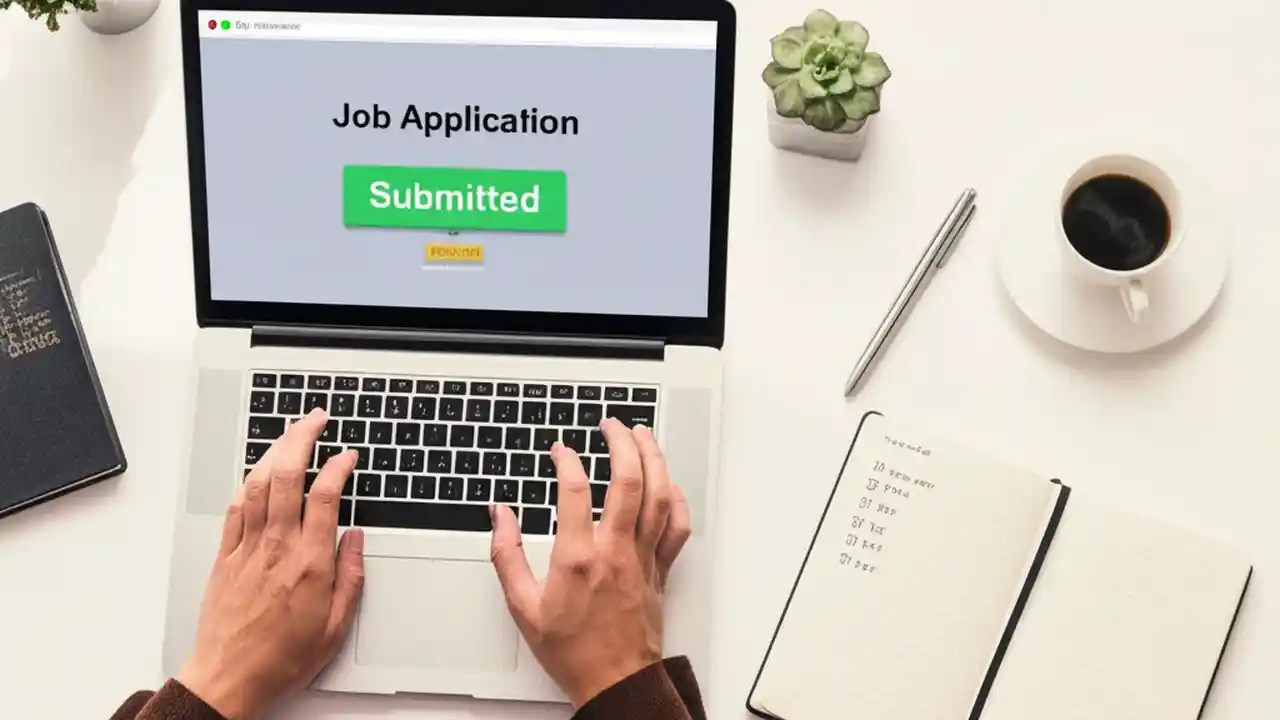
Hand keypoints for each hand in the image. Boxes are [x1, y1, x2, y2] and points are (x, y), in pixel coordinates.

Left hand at [178, 408, 364, 718]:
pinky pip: (235, 508)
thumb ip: (351, 577)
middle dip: (302, 438)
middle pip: (287, 475)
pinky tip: (257, 473)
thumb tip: (356, 539)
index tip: (348, 456)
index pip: (325, 497)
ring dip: (274, 451)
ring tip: (290, 434)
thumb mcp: (336, 627)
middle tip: (316, 420)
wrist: (229, 680)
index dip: (338, 467)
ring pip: (258, 484)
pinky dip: (248, 482)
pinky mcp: (225, 557)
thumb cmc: (281, 659)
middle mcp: (276, 548)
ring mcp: (247, 549)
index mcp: (309, 564)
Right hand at [490, 419, 692, 707]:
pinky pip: (677, 528)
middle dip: (621, 443)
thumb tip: (500, 515)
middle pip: (628, 481)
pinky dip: (676, 501)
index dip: (567, 461)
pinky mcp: (661, 570)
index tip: (560, 450)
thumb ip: (507, 555)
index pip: (575, 491)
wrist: (615, 682)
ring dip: (653, 458)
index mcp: (578, 558)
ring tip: (643, 435)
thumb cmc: (571, 650)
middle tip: (610, 425)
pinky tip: (669, 484)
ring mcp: (643, 559)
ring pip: (658, 496)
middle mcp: (615, 552)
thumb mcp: (522, 607)